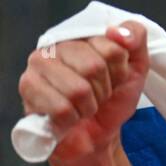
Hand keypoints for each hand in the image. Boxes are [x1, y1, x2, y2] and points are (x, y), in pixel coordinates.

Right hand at [16, 21, 149, 164]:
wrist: (99, 134)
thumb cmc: (113, 99)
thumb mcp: (136, 66)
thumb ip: (136, 38)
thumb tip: (117, 31)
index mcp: (82, 37)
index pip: (112, 48)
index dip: (120, 72)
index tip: (114, 79)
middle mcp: (56, 46)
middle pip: (94, 67)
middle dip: (103, 90)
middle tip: (97, 95)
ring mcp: (38, 66)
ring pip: (78, 89)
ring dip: (89, 106)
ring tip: (83, 106)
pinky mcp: (28, 89)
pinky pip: (62, 108)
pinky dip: (73, 118)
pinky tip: (69, 116)